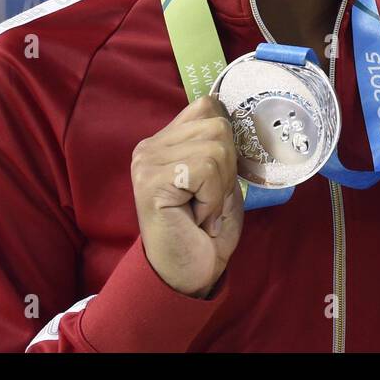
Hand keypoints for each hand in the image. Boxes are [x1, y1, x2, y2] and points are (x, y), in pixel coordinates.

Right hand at [130, 95, 243, 296]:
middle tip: (209, 200)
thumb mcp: (220, 177)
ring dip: (220, 187)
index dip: (228, 141)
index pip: (208, 106)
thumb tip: (233, 110)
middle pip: (217, 125)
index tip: (218, 178)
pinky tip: (197, 217)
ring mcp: (146, 162)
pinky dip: (213, 198)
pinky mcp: (150, 180)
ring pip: (216, 147)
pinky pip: (206, 169)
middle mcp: (149, 146)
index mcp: (165, 141)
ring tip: (202, 209)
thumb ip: (220, 143)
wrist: (189, 272)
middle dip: (228, 168)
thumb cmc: (206, 229)